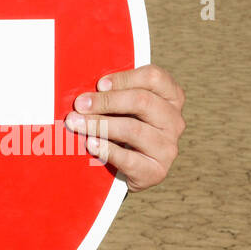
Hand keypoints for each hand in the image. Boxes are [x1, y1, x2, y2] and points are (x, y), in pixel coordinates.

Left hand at [64, 63, 185, 192]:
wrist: (129, 166)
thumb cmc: (123, 124)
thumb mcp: (123, 104)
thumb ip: (113, 92)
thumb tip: (85, 87)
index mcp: (170, 97)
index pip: (154, 78)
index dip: (125, 78)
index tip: (99, 84)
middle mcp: (174, 121)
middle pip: (142, 101)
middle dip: (106, 101)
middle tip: (80, 104)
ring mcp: (168, 147)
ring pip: (133, 129)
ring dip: (99, 124)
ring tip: (76, 123)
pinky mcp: (156, 171)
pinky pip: (129, 159)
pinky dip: (106, 149)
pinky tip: (90, 144)